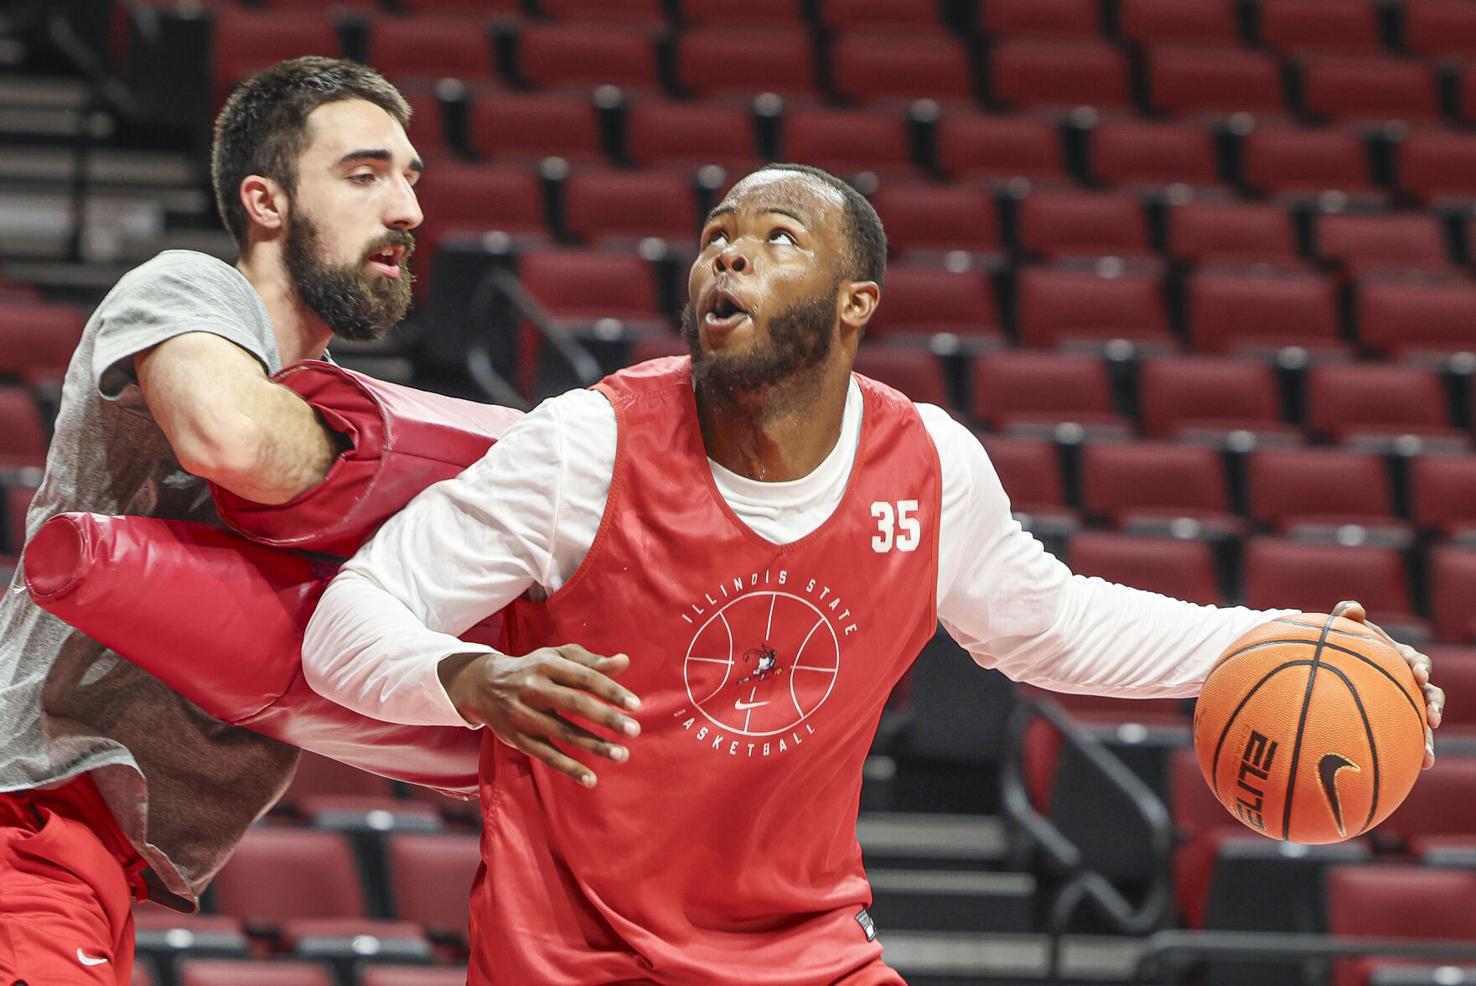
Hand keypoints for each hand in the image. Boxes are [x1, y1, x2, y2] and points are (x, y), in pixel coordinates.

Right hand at [438, 645, 641, 786]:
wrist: (483, 685)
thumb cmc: (533, 669)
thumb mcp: (557, 658)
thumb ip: (590, 661)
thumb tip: (624, 661)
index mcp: (547, 665)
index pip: (584, 678)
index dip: (611, 691)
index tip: (636, 705)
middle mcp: (534, 689)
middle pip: (575, 704)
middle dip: (606, 718)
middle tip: (635, 730)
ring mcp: (524, 715)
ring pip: (563, 733)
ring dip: (594, 746)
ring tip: (622, 754)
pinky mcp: (518, 738)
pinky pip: (546, 755)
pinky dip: (569, 768)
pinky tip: (591, 779)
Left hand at [1331, 600, 1443, 768]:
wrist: (1335, 663)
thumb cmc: (1342, 642)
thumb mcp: (1343, 628)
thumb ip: (1346, 616)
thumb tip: (1352, 608)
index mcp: (1400, 659)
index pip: (1416, 661)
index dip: (1420, 667)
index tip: (1418, 675)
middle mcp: (1408, 682)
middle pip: (1430, 695)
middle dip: (1434, 706)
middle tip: (1432, 717)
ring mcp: (1405, 704)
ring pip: (1424, 722)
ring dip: (1428, 739)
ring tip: (1427, 757)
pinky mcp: (1396, 722)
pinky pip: (1406, 739)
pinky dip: (1410, 753)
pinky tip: (1412, 770)